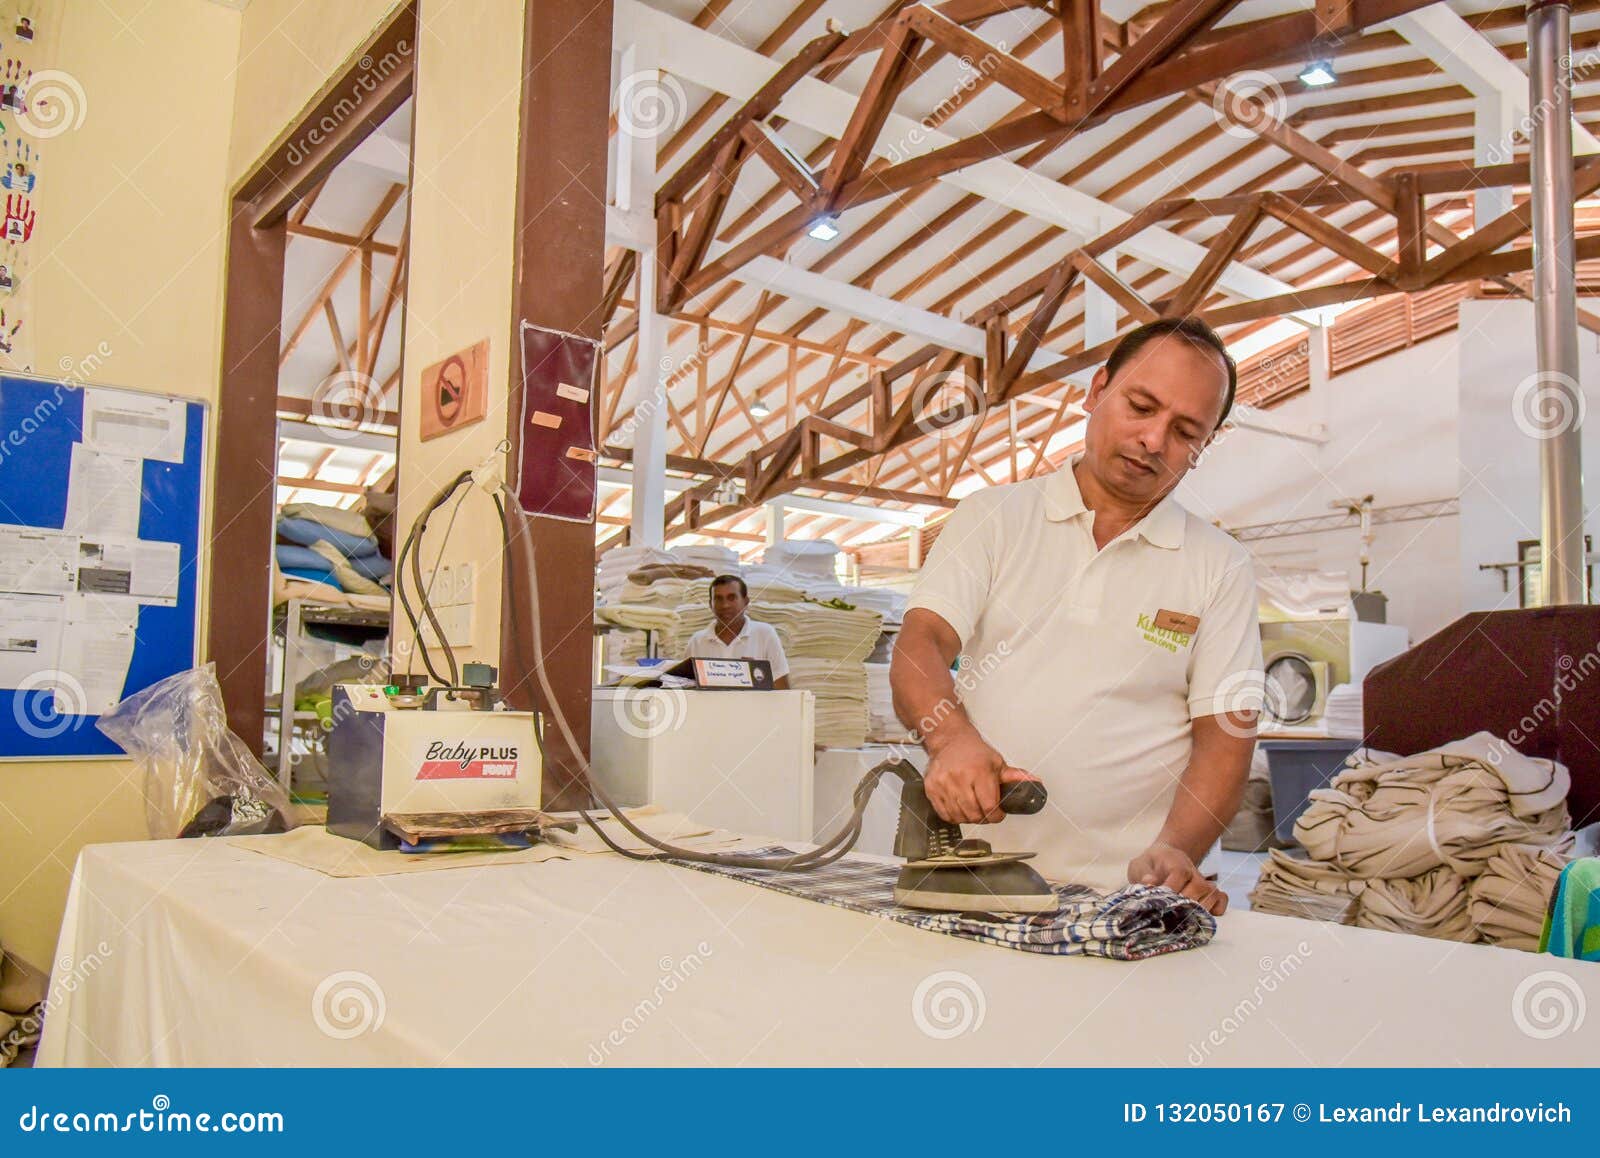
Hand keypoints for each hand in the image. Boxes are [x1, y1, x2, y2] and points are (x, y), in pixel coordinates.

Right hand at [923, 727, 1037, 824]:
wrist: (949, 741)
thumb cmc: (973, 752)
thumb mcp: (997, 762)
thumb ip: (1015, 776)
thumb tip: (1035, 782)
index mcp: (979, 772)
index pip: (990, 806)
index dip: (997, 815)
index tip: (998, 814)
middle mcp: (959, 778)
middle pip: (974, 814)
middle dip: (984, 818)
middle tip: (986, 811)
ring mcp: (943, 784)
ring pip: (959, 816)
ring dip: (969, 818)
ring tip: (973, 808)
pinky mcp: (932, 789)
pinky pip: (944, 814)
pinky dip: (954, 816)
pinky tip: (959, 808)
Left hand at [1128, 842, 1228, 914]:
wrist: (1164, 858)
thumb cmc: (1151, 865)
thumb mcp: (1140, 865)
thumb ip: (1143, 873)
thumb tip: (1149, 883)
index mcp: (1176, 863)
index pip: (1179, 875)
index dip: (1170, 890)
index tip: (1159, 902)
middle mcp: (1194, 873)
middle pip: (1198, 888)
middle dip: (1183, 904)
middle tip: (1169, 915)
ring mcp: (1205, 883)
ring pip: (1212, 895)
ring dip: (1198, 909)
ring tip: (1182, 918)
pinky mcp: (1210, 893)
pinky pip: (1221, 900)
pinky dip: (1216, 910)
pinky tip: (1199, 916)